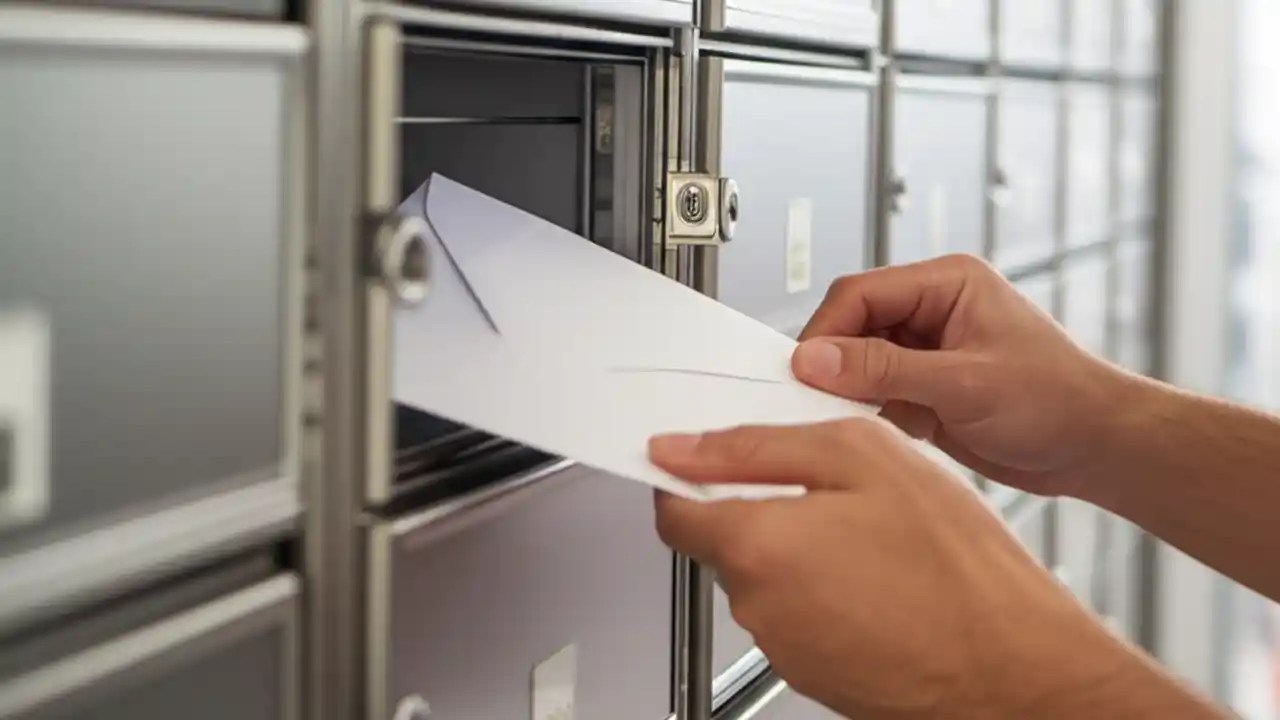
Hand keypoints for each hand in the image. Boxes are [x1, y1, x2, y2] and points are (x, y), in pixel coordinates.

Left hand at [650, 420, 1142, 719]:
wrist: (1015, 666)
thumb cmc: (956, 565)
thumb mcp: (862, 456)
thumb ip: (757, 445)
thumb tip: (684, 449)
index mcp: (754, 544)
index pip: (673, 509)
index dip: (692, 478)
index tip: (719, 464)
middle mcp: (755, 604)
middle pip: (724, 541)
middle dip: (764, 509)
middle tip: (836, 492)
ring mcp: (783, 646)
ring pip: (766, 578)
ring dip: (801, 551)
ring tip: (873, 540)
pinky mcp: (814, 674)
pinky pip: (799, 616)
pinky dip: (826, 592)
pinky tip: (882, 579)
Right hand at [793, 255, 1135, 497]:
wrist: (1096, 448)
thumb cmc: (1059, 400)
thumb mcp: (965, 384)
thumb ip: (885, 370)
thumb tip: (817, 359)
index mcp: (948, 283)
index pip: (860, 293)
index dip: (827, 331)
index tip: (803, 370)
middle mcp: (934, 311)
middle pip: (852, 324)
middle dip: (833, 362)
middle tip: (815, 398)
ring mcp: (927, 351)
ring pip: (858, 361)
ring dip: (850, 391)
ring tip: (852, 417)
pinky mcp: (924, 389)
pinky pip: (874, 393)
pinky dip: (867, 413)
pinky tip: (880, 431)